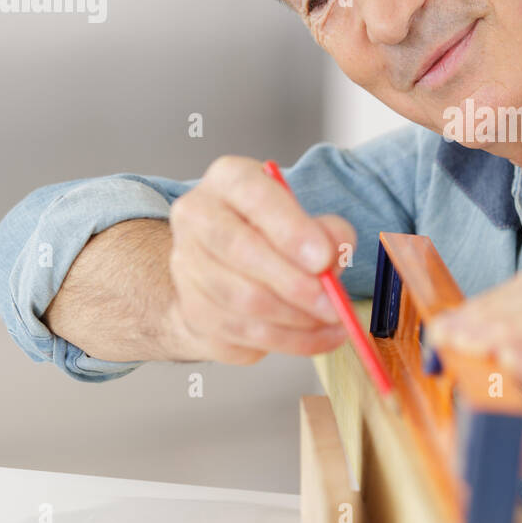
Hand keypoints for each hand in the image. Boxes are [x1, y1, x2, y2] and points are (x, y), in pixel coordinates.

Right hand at [163, 155, 355, 363]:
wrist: (229, 270)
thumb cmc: (275, 236)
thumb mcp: (310, 220)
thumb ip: (329, 232)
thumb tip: (333, 257)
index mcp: (228, 180)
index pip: (253, 196)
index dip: (290, 229)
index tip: (324, 259)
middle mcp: (197, 217)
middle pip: (241, 252)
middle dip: (295, 284)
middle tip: (334, 304)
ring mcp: (187, 267)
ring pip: (242, 302)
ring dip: (296, 320)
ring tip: (332, 321)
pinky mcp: (191, 312)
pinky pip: (242, 336)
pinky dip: (289, 342)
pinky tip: (317, 337)